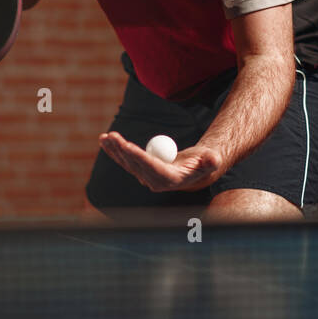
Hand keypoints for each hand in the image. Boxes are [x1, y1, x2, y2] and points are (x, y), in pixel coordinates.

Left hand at [98, 132, 225, 192]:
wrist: (193, 169)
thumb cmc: (202, 162)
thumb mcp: (210, 160)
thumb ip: (211, 161)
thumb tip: (212, 159)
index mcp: (170, 180)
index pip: (151, 168)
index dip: (139, 157)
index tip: (128, 146)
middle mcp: (154, 182)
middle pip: (135, 164)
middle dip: (122, 150)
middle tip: (113, 136)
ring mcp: (145, 177)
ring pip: (126, 162)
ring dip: (115, 148)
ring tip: (105, 137)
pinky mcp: (139, 170)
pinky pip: (125, 159)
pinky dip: (115, 149)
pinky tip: (105, 140)